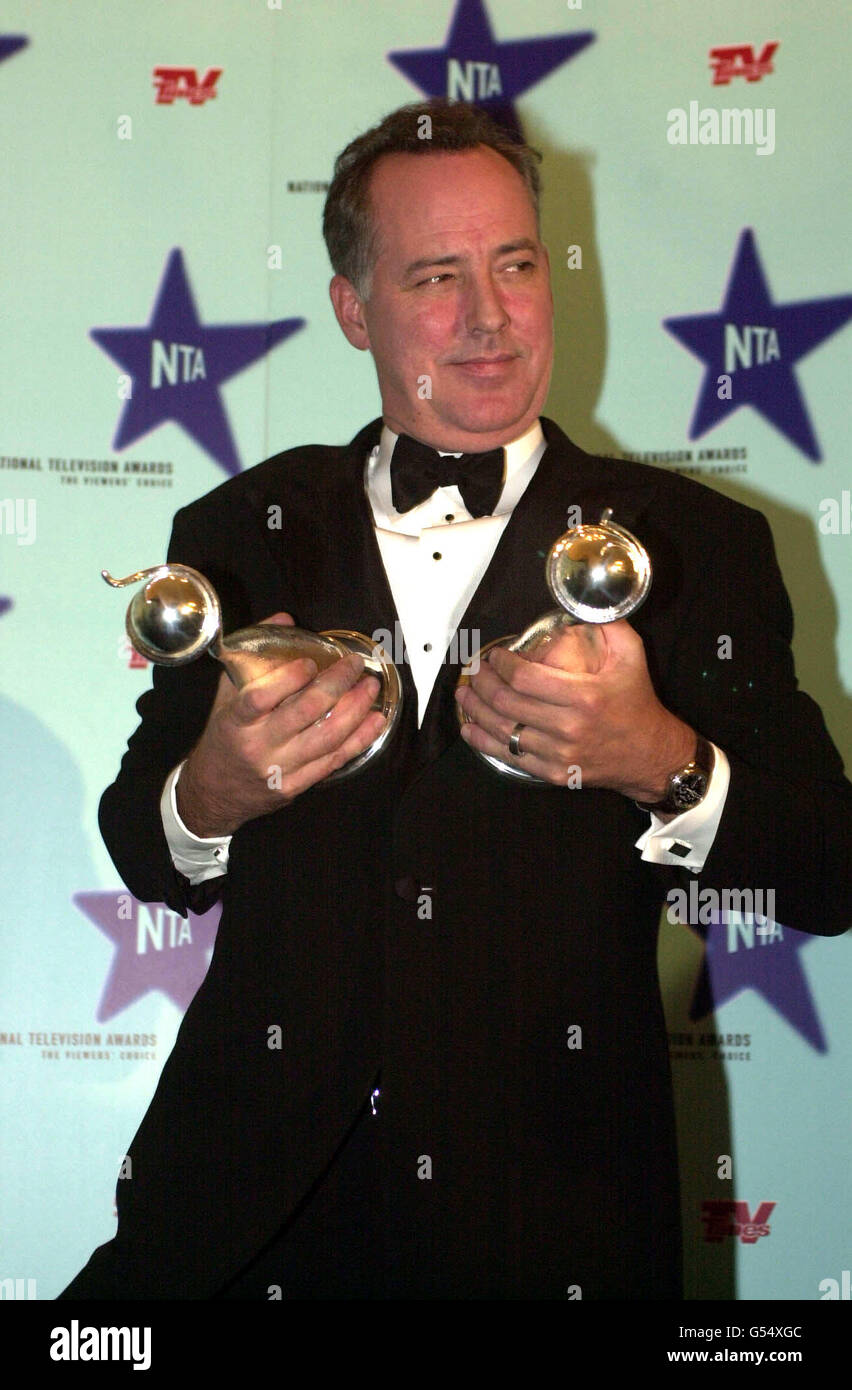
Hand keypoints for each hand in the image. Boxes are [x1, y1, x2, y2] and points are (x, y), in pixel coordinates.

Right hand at [176, 613, 386, 835]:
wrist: (213, 792)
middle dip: (337, 684)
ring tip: (370, 688)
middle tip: (354, 665)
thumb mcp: (226, 697)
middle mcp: (258, 746)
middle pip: (305, 713)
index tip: (310, 662)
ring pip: (327, 738)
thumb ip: (253, 657)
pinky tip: (374, 721)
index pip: (260, 698)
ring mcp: (279, 768)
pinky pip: (334, 760)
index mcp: (236, 721)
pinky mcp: (297, 785)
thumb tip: (284, 620)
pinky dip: (359, 739)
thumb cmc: (224, 739)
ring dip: (356, 710)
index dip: (288, 678)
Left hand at [454, 619, 695, 799]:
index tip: (494, 655)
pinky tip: (470, 729)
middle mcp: (568, 727)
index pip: (525, 678)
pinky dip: (484, 742)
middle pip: (507, 703)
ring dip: (475, 711)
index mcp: (583, 696)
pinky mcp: (554, 772)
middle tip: (472, 672)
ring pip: (503, 731)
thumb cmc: (637, 703)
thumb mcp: (633, 656)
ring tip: (463, 695)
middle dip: (482, 684)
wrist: (650, 755)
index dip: (501, 664)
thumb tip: (584, 600)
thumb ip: (610, 624)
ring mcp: (559, 753)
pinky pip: (510, 757)